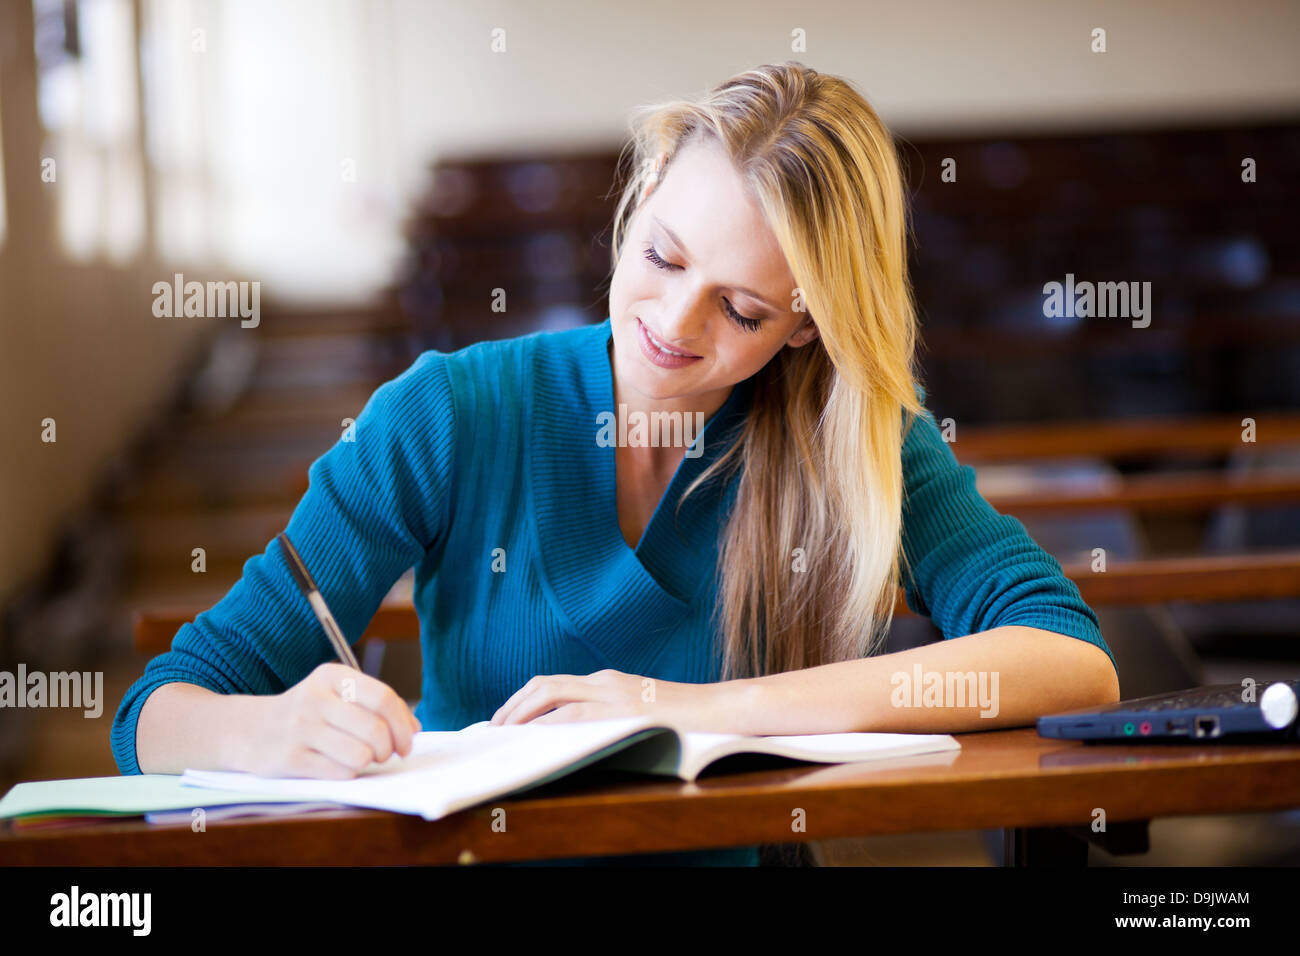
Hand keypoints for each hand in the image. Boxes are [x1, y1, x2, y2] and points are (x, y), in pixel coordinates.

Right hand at [241, 663, 420, 778]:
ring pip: (360, 755)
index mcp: (331, 676)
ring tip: (362, 758)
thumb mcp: (337, 695)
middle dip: (389, 749)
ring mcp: (300, 728)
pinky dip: (348, 773)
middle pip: (375, 729)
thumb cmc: (308, 713)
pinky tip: (340, 766)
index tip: (408, 742)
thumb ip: (376, 706)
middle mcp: (315, 698)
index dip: (403, 724)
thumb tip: (413, 729)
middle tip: (386, 754)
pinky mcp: (290, 758)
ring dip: (369, 762)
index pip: (383, 698)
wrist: (250, 730)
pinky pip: (339, 772)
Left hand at [489, 668, 741, 731]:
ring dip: (522, 714)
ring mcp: (613, 693)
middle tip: (495, 729)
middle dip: (513, 706)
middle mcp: (604, 681)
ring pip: (551, 694)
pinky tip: (535, 739)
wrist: (720, 709)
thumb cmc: (682, 718)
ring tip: (505, 735)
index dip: (522, 701)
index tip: (505, 720)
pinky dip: (548, 726)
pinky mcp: (622, 710)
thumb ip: (608, 717)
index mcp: (606, 681)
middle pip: (543, 685)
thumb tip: (572, 739)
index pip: (552, 684)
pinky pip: (574, 714)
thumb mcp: (638, 712)